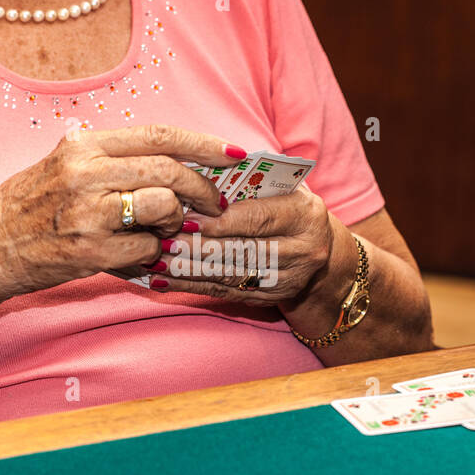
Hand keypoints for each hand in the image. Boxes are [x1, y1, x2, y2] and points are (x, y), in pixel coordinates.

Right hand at [0, 125, 242, 297]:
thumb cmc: (28, 209)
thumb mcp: (63, 165)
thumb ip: (111, 159)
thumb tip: (172, 162)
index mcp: (84, 146)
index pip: (159, 135)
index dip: (203, 144)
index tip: (233, 154)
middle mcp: (85, 172)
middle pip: (169, 171)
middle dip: (203, 189)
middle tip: (215, 205)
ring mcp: (87, 212)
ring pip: (162, 208)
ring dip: (175, 223)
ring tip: (164, 232)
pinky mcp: (88, 250)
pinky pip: (146, 250)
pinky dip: (152, 255)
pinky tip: (138, 256)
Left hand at [150, 187, 338, 303]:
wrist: (322, 252)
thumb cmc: (289, 207)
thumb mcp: (281, 188)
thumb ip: (247, 183)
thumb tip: (194, 175)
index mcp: (305, 215)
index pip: (257, 218)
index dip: (219, 220)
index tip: (185, 216)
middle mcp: (302, 251)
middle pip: (240, 250)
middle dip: (195, 246)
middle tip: (159, 240)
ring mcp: (287, 280)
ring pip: (228, 276)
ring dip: (186, 269)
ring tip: (152, 260)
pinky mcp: (269, 299)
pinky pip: (224, 293)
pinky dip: (190, 287)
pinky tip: (162, 281)